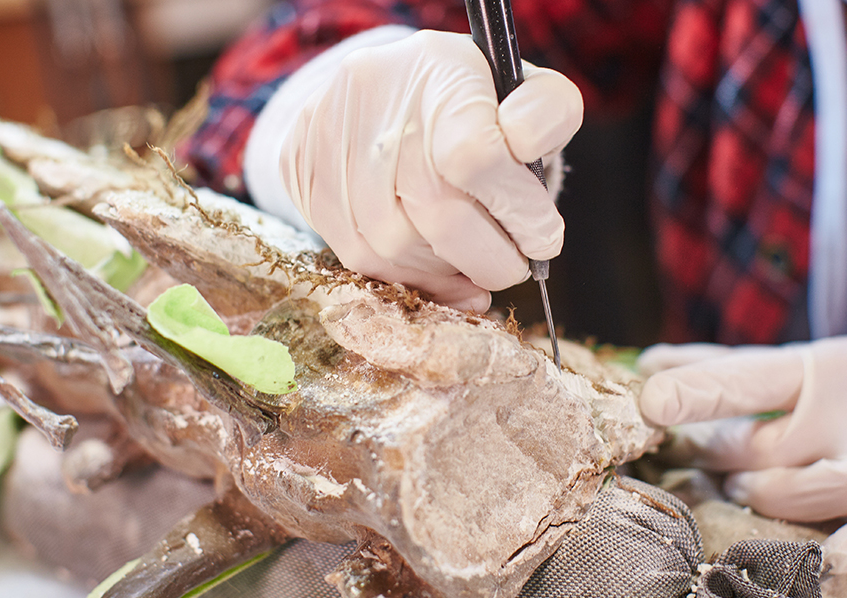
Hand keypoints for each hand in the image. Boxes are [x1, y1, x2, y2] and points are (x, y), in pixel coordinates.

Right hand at [281, 30, 582, 312]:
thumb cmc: (468, 99)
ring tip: (473, 261)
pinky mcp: (300, 172)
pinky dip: (407, 276)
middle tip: (512, 265)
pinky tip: (435, 269)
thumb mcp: (522, 91)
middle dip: (488, 256)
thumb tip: (523, 148)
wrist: (384, 87)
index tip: (544, 238)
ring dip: (446, 270)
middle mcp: (373, 98)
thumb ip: (545, 115)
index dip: (517, 211)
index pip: (475, 156)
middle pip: (435, 211)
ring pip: (394, 245)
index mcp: (438, 72)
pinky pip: (358, 257)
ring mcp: (328, 137)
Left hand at [637, 332, 846, 573]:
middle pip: (772, 444)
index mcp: (815, 370)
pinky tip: (824, 561)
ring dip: (774, 498)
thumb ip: (718, 369)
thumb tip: (645, 365)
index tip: (649, 401)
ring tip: (744, 491)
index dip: (698, 391)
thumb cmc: (845, 385)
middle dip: (720, 456)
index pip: (750, 377)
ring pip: (827, 487)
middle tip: (690, 457)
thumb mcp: (790, 365)